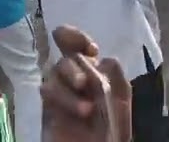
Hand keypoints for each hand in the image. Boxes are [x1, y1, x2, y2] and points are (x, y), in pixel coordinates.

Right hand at [42, 25, 131, 141]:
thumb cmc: (112, 131)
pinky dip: (61, 98)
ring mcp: (60, 92)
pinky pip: (47, 91)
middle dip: (73, 68)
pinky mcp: (48, 108)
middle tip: (83, 84)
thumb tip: (103, 57)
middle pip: (65, 59)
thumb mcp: (121, 101)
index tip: (91, 48)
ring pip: (53, 72)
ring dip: (68, 87)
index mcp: (93, 72)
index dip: (77, 38)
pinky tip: (76, 112)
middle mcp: (74, 78)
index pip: (78, 45)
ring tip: (86, 108)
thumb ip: (116, 76)